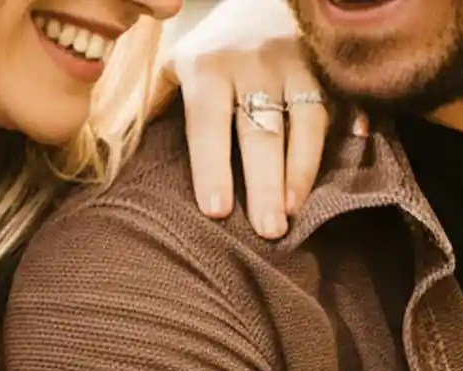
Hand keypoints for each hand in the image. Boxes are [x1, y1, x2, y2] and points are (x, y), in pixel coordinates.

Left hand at [158, 0, 368, 236]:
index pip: (208, 124)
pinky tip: (342, 167)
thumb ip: (153, 106)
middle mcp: (252, 64)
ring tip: (295, 213)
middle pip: (260, 132)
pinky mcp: (326, 65)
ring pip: (304, 121)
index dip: (212, 168)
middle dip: (265, 184)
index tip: (216, 210)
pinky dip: (345, 133)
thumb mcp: (175, 66)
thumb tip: (117, 152)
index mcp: (207, 68)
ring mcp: (295, 63)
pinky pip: (339, 104)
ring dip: (301, 171)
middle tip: (268, 230)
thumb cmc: (212, 47)